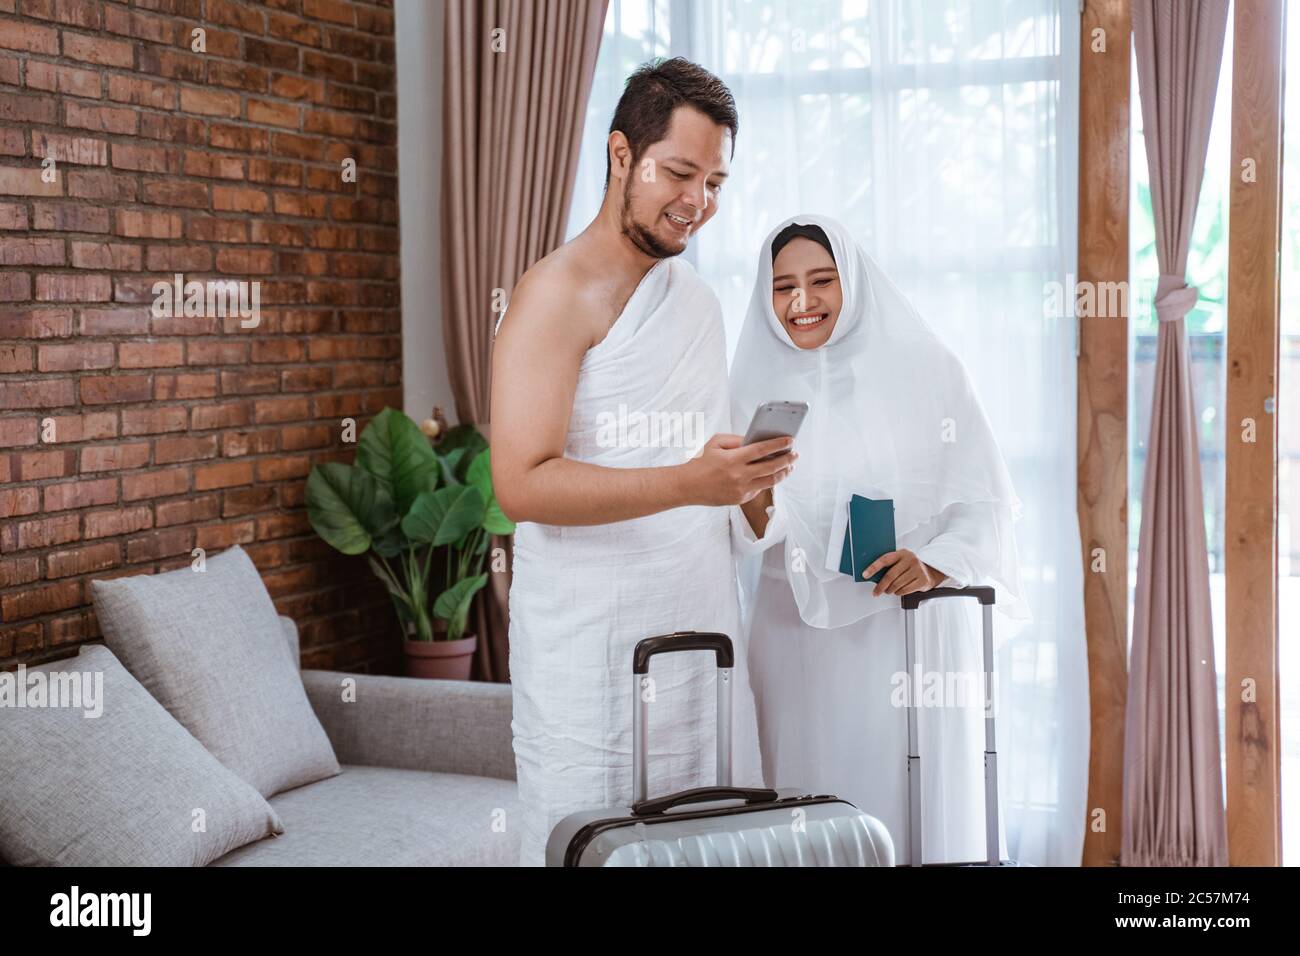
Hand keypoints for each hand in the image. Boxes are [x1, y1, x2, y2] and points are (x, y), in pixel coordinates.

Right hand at [680, 433, 796, 506]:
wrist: (687, 486)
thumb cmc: (700, 462)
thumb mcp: (716, 443)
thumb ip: (737, 440)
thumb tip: (756, 440)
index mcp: (733, 459)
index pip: (762, 450)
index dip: (778, 445)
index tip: (790, 441)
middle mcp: (739, 475)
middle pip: (771, 467)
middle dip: (787, 460)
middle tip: (795, 454)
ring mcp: (741, 490)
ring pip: (770, 481)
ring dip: (782, 473)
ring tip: (789, 466)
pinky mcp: (740, 499)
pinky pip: (759, 489)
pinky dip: (767, 481)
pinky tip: (771, 475)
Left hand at [862, 549, 944, 596]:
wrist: (930, 572)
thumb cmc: (909, 567)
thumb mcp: (900, 561)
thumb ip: (889, 565)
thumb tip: (871, 575)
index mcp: (902, 553)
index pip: (885, 559)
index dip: (873, 567)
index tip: (864, 575)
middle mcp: (911, 559)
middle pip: (891, 575)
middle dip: (880, 586)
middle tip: (875, 592)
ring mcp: (918, 569)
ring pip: (897, 584)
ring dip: (890, 590)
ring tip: (888, 590)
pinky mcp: (923, 580)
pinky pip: (905, 590)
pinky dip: (899, 593)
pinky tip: (898, 591)